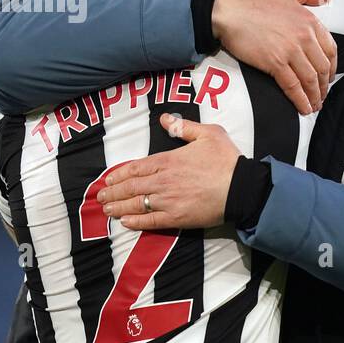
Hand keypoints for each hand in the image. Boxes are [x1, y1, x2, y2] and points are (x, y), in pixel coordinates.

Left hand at [96, 114, 239, 230]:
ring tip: (107, 210)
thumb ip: (184, 127)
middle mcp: (163, 181)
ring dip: (119, 207)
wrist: (242, 188)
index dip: (120, 174)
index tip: (109, 179)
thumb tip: (165, 120)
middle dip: (114, 192)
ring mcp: (169, 201)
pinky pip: (151, 221)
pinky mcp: (177, 218)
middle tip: (101, 197)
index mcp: (169, 160)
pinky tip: (125, 222)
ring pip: (137, 204)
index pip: (136, 167)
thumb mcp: (209, 133)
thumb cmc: (227, 160)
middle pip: (132, 187)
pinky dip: (136, 222)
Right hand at [212, 0, 337, 114]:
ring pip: (310, 80)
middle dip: (324, 86)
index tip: (329, 77)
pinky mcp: (275, 63)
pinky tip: (303, 108)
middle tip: (321, 96)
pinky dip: (300, 100)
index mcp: (310, 21)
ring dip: (314, 96)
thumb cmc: (253, 1)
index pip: (331, 50)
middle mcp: (304, 36)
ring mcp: (291, 51)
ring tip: (314, 106)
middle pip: (322, 68)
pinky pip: (293, 86)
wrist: (229, 11)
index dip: (332, 67)